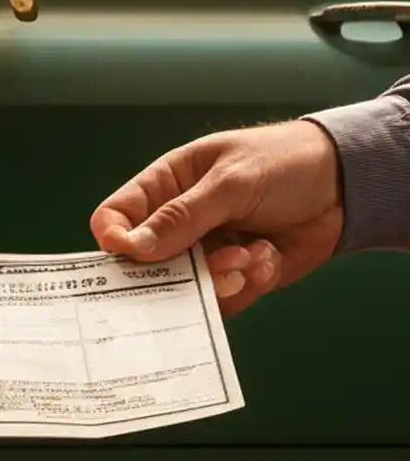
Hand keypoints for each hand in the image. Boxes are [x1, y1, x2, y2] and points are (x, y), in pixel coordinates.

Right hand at [89, 121, 342, 315]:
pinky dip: (248, 283)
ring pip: (187, 288)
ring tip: (251, 257)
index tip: (128, 256)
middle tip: (212, 263)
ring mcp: (207, 253)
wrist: (347, 184)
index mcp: (164, 187)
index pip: (116, 216)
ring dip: (220, 278)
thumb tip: (133, 248)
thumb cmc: (282, 162)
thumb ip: (182, 216)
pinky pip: (226, 298)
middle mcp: (178, 224)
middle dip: (176, 271)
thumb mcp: (230, 182)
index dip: (114, 238)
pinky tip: (268, 256)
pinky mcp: (237, 277)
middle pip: (147, 263)